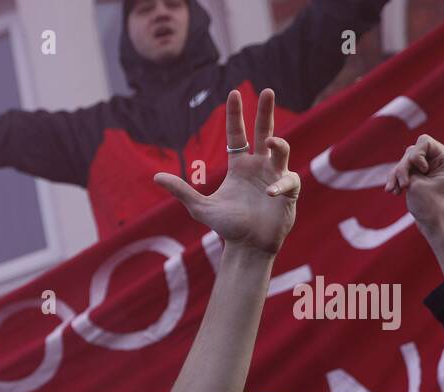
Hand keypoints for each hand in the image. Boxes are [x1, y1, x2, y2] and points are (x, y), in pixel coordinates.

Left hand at [154, 89, 298, 254]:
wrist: (248, 247)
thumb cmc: (227, 226)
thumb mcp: (200, 208)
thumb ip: (181, 191)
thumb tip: (155, 177)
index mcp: (239, 165)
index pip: (237, 134)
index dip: (235, 115)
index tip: (233, 94)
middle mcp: (259, 166)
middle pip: (264, 131)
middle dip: (266, 112)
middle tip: (267, 91)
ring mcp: (275, 176)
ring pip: (281, 151)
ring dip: (278, 145)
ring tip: (271, 143)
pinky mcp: (289, 191)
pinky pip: (287, 181)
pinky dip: (279, 185)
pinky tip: (268, 194)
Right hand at [384, 133, 443, 234]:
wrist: (434, 226)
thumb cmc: (430, 206)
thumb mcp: (415, 183)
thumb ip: (407, 165)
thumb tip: (405, 155)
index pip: (424, 142)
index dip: (416, 156)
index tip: (422, 172)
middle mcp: (439, 160)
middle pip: (412, 151)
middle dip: (403, 168)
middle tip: (403, 186)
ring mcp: (429, 168)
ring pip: (405, 162)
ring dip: (396, 176)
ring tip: (394, 191)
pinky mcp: (420, 177)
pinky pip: (403, 171)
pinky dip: (396, 180)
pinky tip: (393, 192)